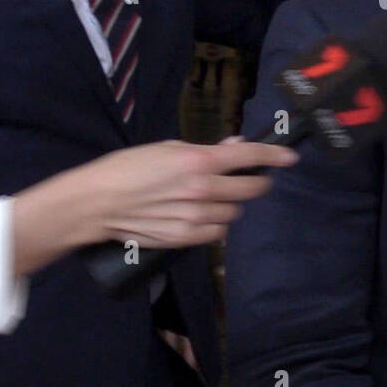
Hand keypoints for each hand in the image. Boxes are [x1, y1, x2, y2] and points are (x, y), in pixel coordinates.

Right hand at [11, 138, 295, 275]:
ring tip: (211, 198)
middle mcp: (204, 189)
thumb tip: (235, 148)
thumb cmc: (128, 167)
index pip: (250, 157)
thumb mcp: (167, 149)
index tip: (289, 158)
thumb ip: (205, 151)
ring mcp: (197, 217)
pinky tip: (202, 215)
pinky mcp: (187, 238)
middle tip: (247, 178)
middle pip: (251, 189)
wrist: (97, 203)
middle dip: (255, 182)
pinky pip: (218, 232)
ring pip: (235, 213)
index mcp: (200, 161)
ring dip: (231, 204)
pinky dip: (216, 223)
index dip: (274, 156)